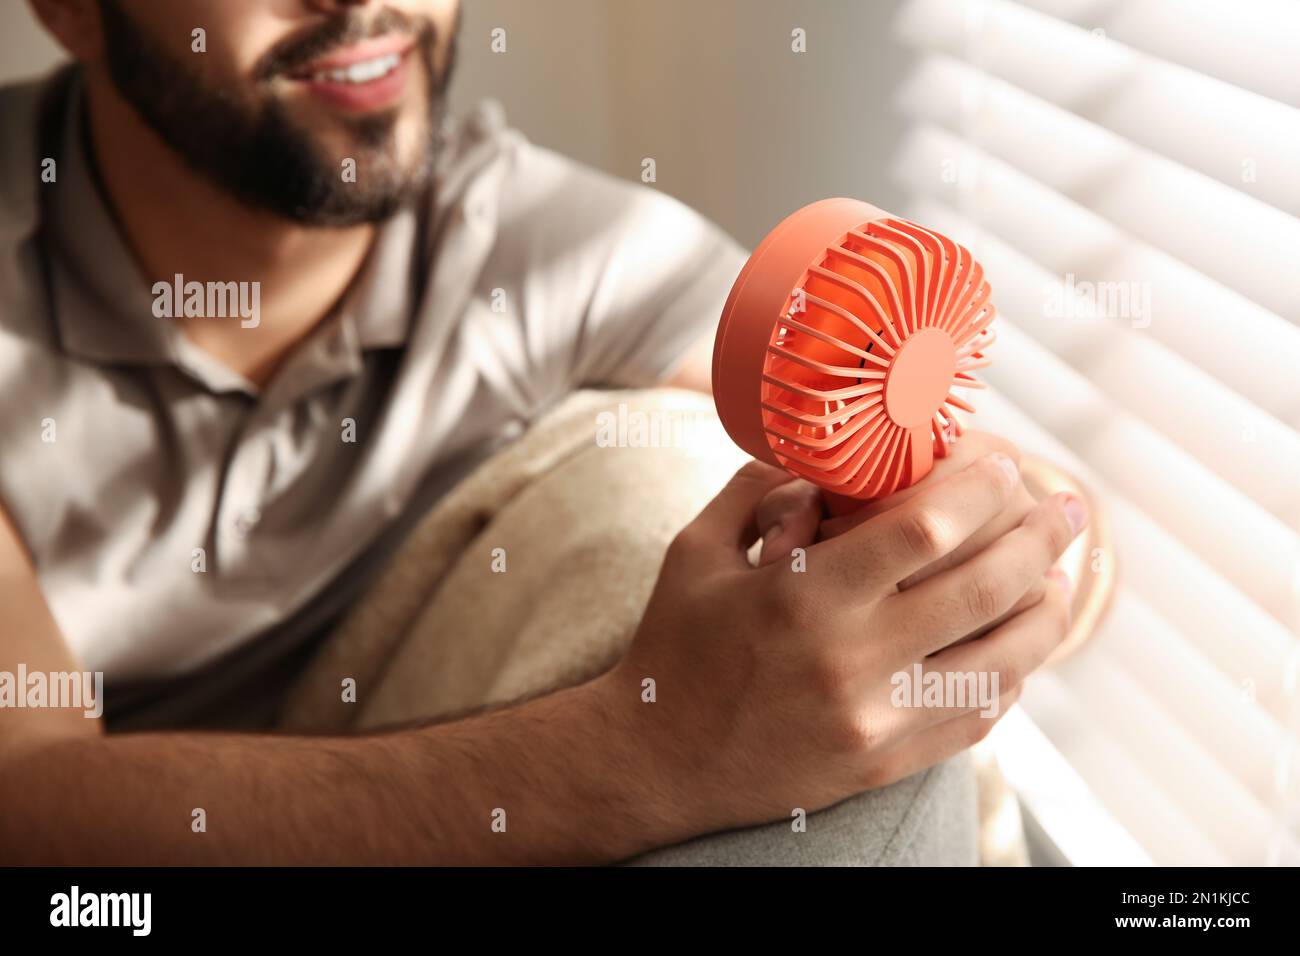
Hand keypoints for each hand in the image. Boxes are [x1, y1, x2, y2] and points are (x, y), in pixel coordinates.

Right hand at [595, 451, 1085, 837]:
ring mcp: (876, 720)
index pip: (924, 529)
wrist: (656, 762)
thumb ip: (757, 489)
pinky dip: (1013, 673)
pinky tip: (1019, 645)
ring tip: (1062, 575)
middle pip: (984, 587)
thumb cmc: (673, 646)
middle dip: (1039, 537)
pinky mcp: (887, 763)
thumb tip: (824, 457)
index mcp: (800, 596)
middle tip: (1064, 507)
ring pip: (1004, 660)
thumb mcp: (694, 550)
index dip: (979, 487)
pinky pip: (979, 716)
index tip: (1001, 463)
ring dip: (1048, 609)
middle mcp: (849, 660)